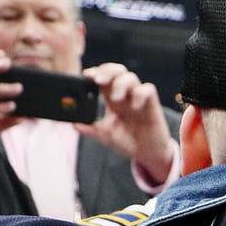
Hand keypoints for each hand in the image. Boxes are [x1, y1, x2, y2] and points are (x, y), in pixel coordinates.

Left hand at [79, 62, 177, 182]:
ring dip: (120, 84)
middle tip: (98, 80)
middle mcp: (125, 95)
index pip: (103, 78)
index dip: (95, 73)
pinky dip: (140, 94)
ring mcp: (138, 98)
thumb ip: (89, 128)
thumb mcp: (104, 135)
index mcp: (112, 100)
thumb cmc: (127, 141)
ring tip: (116, 99)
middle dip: (107, 71)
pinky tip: (135, 106)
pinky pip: (148, 89)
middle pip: (116, 71)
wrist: (146, 154)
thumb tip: (73, 124)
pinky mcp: (151, 104)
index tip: (86, 76)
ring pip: (131, 77)